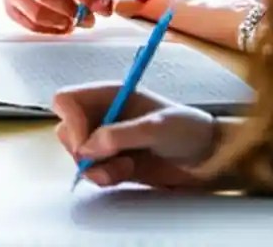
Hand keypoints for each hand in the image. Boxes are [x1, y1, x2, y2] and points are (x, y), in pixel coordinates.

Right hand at [4, 0, 112, 33]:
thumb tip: (104, 8)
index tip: (96, 2)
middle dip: (70, 9)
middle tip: (89, 17)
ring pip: (35, 12)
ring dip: (61, 22)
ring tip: (77, 21)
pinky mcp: (8, 4)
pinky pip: (29, 23)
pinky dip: (51, 29)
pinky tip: (63, 24)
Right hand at [52, 82, 217, 188]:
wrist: (207, 159)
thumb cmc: (188, 131)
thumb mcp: (158, 128)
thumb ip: (121, 135)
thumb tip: (88, 148)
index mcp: (108, 95)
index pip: (66, 101)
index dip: (70, 121)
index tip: (86, 144)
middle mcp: (100, 115)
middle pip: (66, 130)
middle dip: (83, 149)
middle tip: (109, 157)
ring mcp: (103, 140)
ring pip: (76, 154)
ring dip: (97, 166)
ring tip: (126, 166)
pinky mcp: (109, 162)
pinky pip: (90, 171)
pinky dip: (104, 177)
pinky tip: (127, 172)